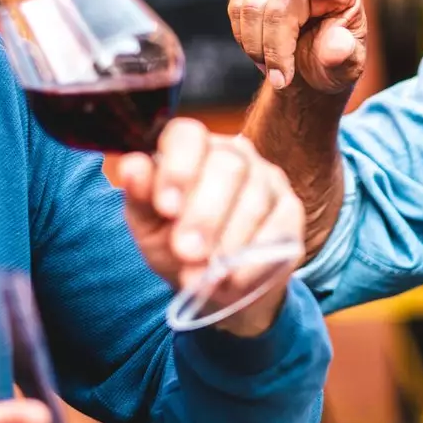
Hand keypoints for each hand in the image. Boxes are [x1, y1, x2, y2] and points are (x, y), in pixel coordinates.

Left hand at [105, 117, 303, 336]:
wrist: (217, 287)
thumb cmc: (177, 246)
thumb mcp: (149, 227)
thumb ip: (140, 198)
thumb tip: (132, 167)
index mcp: (192, 149)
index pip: (188, 135)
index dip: (178, 168)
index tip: (166, 208)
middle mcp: (234, 154)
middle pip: (227, 166)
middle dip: (204, 214)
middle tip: (186, 251)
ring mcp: (267, 179)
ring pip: (255, 198)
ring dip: (228, 241)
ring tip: (205, 276)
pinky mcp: (290, 210)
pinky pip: (279, 228)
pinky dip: (254, 259)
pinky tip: (232, 279)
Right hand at [228, 0, 366, 93]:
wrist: (312, 64)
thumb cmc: (333, 61)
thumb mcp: (347, 68)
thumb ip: (344, 57)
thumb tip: (336, 46)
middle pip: (277, 10)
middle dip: (274, 51)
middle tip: (281, 80)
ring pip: (249, 8)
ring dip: (256, 47)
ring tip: (274, 66)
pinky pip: (236, 8)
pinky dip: (244, 38)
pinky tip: (262, 50)